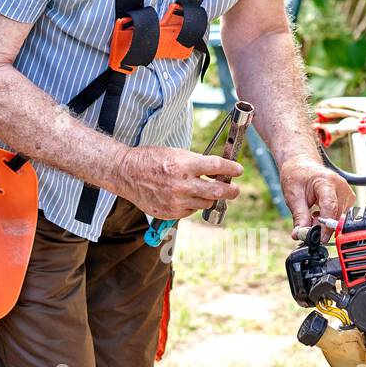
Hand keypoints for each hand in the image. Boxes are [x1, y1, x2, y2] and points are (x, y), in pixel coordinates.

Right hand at [115, 145, 242, 219]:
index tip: (238, 170)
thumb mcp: (176, 154)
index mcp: (184, 165)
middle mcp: (182, 185)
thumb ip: (196, 163)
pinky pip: (191, 210)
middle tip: (235, 190)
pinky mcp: (170, 213)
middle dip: (231, 191)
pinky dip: (193, 204)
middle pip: (217, 191)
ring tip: (208, 191)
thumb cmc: (151, 160)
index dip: (231, 168)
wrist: (127, 174)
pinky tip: (186, 196)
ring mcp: (176, 201)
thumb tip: (217, 170)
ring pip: (206, 203)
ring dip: (210, 197)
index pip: (216, 167)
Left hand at [278, 154, 353, 239]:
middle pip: (337, 215)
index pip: (331, 207)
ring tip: (312, 214)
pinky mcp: (348, 199)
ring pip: (340, 219)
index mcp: (327, 181)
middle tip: (307, 227)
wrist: (303, 165)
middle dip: (323, 227)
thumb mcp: (293, 196)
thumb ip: (299, 216)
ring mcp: (347, 193)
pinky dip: (329, 219)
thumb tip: (300, 235)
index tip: (319, 239)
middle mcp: (341, 186)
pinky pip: (341, 217)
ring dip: (325, 224)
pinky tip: (319, 213)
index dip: (325, 226)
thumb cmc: (297, 176)